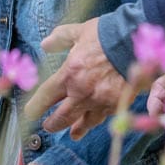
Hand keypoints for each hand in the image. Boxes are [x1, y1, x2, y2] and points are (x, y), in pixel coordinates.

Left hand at [23, 19, 129, 140]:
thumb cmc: (105, 34)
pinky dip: (97, 120)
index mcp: (69, 75)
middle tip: (49, 126)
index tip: (30, 113)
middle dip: (52, 124)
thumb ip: (60, 38)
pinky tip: (95, 122)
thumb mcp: (78, 31)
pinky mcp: (117, 104)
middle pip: (61, 117)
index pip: (45, 98)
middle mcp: (82, 93)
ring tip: (73, 133)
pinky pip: (104, 117)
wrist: (134, 40)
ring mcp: (100, 101)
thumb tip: (45, 45)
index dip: (34, 108)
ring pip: (84, 123)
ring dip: (76, 129)